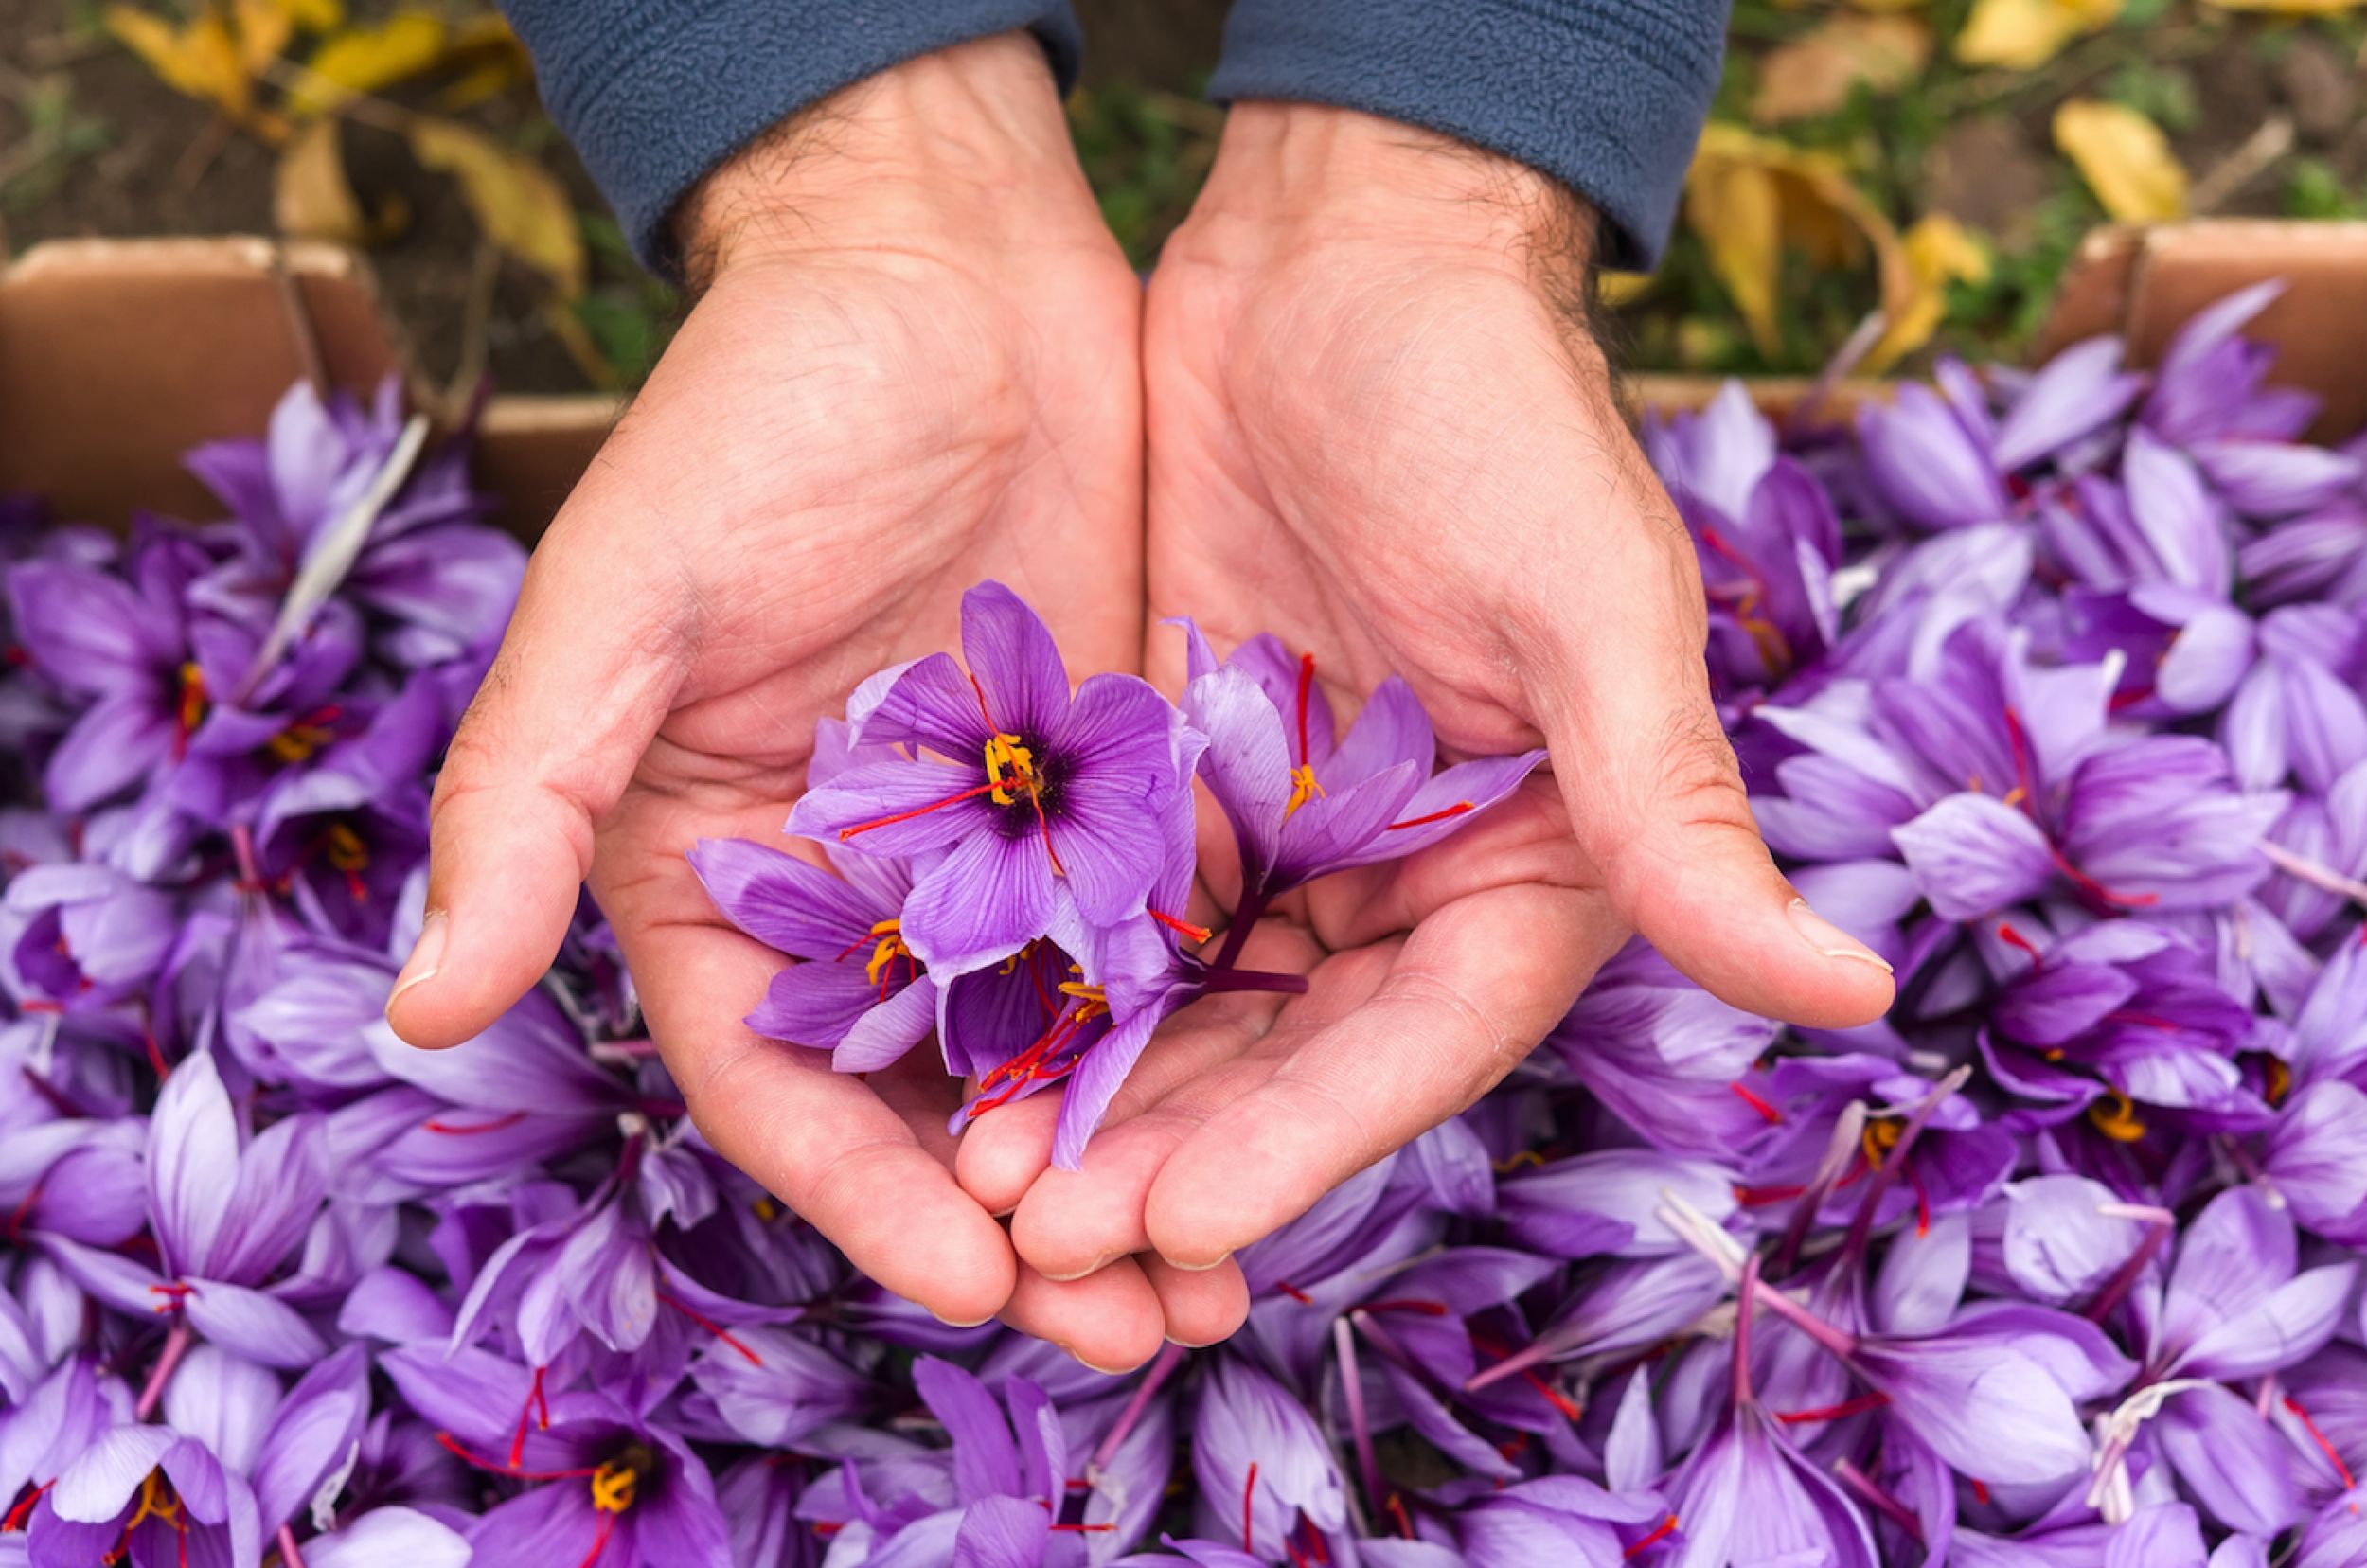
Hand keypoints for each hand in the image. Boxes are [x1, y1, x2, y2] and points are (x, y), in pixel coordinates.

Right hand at [384, 37, 1240, 1365]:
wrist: (941, 278)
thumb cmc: (754, 419)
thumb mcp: (626, 598)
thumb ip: (528, 794)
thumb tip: (423, 1005)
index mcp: (719, 883)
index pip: (787, 1092)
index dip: (868, 1202)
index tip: (973, 1285)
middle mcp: (859, 902)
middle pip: (942, 1114)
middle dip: (1030, 1233)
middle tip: (1139, 1329)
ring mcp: (999, 862)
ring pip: (1067, 1061)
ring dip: (1138, 1172)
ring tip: (1225, 1281)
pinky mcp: (1119, 803)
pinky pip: (1168, 952)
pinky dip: (1211, 1046)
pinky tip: (1287, 1114)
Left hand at [958, 105, 1897, 1304]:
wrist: (1340, 251)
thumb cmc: (1492, 407)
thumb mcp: (1589, 606)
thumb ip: (1674, 810)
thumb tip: (1857, 992)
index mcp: (1530, 866)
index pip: (1416, 1046)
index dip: (1305, 1145)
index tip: (1185, 1224)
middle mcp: (1406, 876)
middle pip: (1286, 1058)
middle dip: (1172, 1153)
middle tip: (1041, 1244)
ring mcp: (1281, 832)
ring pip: (1184, 1008)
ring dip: (1093, 1099)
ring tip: (976, 1187)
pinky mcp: (1175, 776)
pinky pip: (1103, 909)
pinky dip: (1044, 985)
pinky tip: (952, 1051)